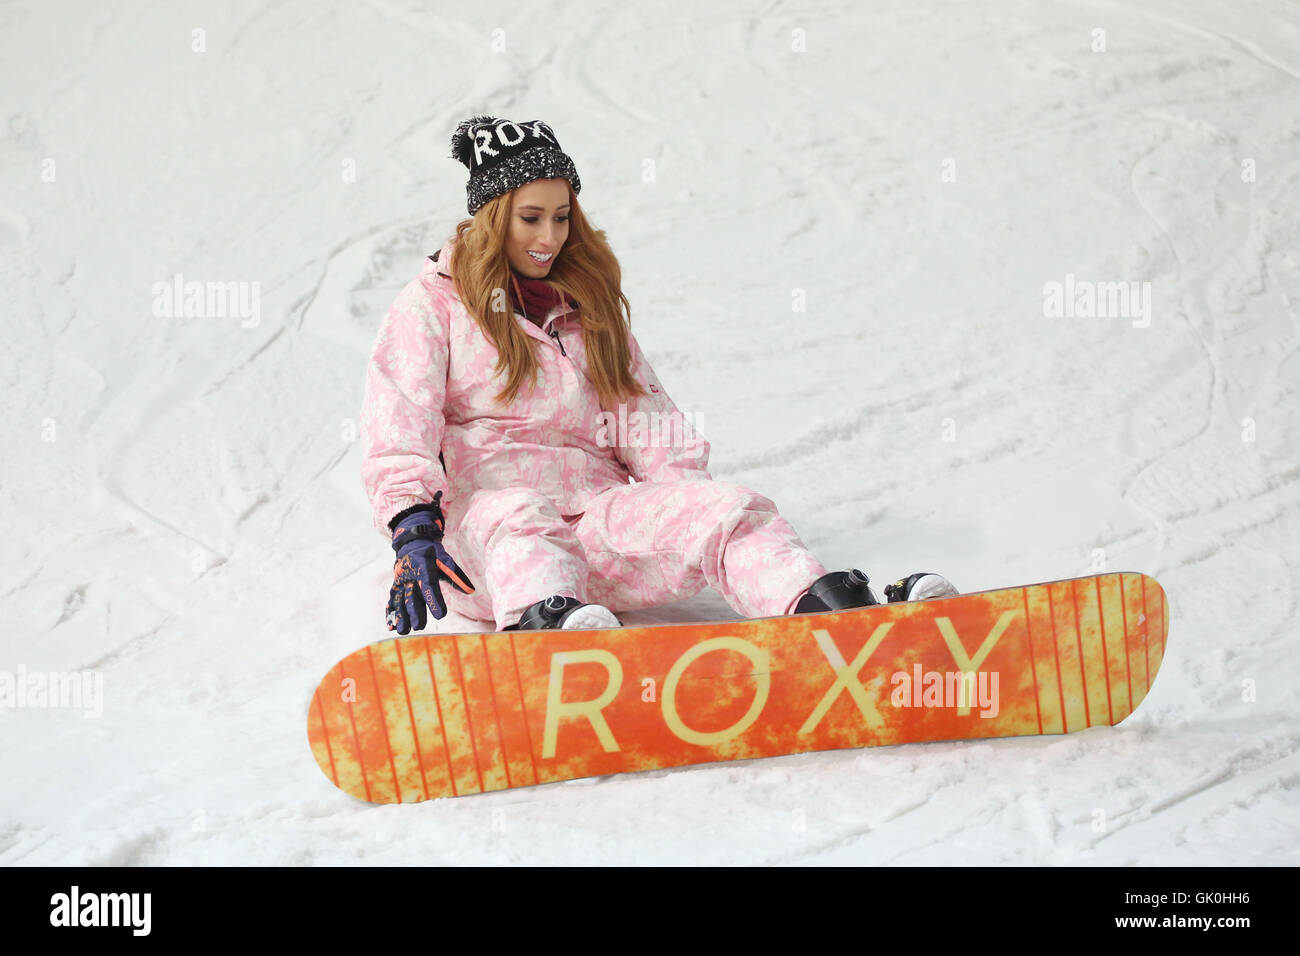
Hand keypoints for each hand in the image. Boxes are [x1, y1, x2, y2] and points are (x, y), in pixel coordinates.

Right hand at [385, 493, 473, 633]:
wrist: (412, 542)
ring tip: (403, 631)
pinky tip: (392, 626)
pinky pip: (392, 600)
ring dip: (401, 616)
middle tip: (419, 627)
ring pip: (400, 600)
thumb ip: (456, 575)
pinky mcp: (395, 586)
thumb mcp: (445, 559)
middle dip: (415, 612)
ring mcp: (400, 580)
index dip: (435, 600)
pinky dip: (391, 613)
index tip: (441, 615)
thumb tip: (471, 591)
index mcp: (423, 565)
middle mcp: (409, 573)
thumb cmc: (432, 553)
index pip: (430, 585)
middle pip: (412, 595)